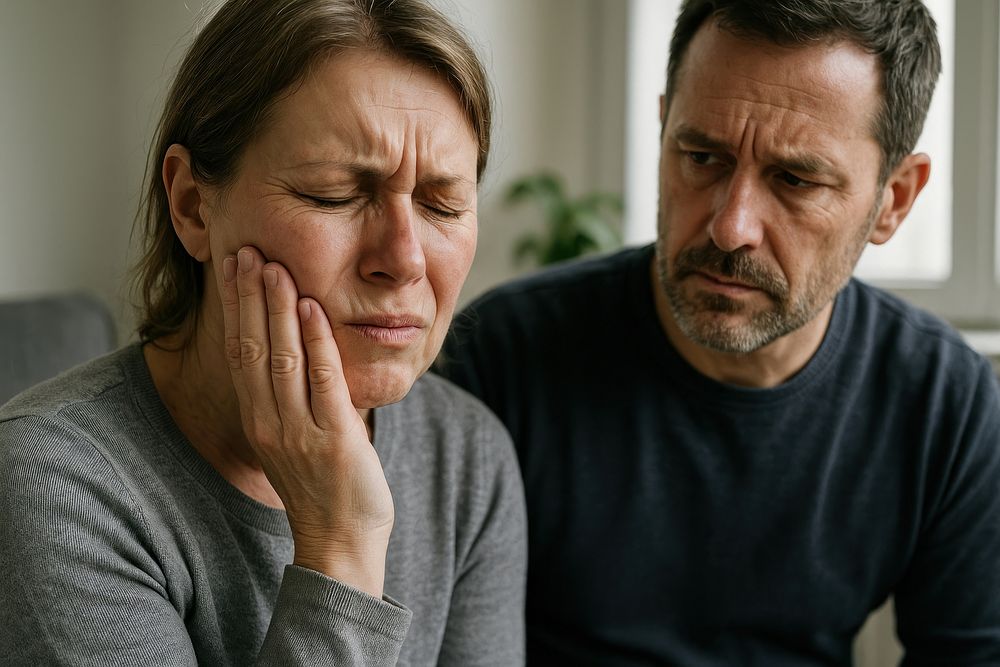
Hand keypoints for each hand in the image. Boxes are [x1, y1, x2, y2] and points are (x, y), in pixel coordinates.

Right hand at [221, 245, 394, 595]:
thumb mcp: (294, 440)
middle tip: (247, 250)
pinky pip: (323, 381)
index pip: (240, 353)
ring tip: (274, 266)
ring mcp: (300, 432)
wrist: (341, 542)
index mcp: (260, 420)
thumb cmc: (324, 488)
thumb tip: (293, 351)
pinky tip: (311, 308)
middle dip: (250, 297)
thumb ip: (289, 398)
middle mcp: (271, 423)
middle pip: (253, 348)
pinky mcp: (335, 439)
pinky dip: (316, 342)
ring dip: (277, 309)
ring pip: (283, 358)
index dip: (236, 308)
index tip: (235, 268)